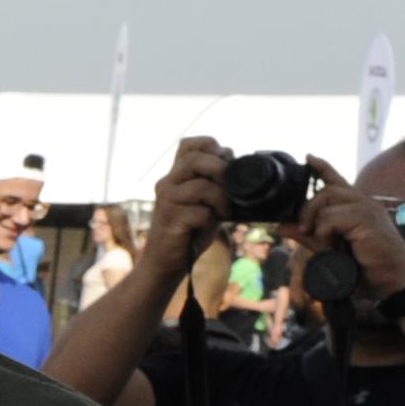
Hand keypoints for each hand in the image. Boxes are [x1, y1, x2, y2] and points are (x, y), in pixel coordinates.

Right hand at [143, 137, 228, 282]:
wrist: (166, 262)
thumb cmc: (188, 231)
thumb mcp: (204, 202)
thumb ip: (214, 183)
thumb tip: (238, 163)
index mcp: (175, 176)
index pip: (189, 144)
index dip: (211, 146)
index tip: (225, 163)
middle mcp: (167, 184)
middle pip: (195, 158)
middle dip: (220, 169)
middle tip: (231, 185)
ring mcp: (167, 201)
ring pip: (201, 186)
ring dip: (222, 199)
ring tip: (225, 211)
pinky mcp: (171, 220)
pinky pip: (201, 212)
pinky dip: (213, 218)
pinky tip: (211, 225)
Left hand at [299, 158, 404, 303]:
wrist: (392, 280)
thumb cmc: (366, 265)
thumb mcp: (331, 248)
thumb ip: (308, 235)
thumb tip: (282, 226)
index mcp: (357, 206)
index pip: (338, 181)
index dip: (322, 168)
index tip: (308, 158)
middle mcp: (363, 202)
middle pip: (326, 190)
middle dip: (308, 208)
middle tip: (303, 229)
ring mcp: (367, 208)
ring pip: (327, 200)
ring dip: (316, 220)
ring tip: (322, 240)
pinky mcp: (367, 219)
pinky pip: (333, 217)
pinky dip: (325, 231)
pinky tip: (332, 244)